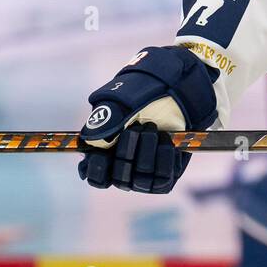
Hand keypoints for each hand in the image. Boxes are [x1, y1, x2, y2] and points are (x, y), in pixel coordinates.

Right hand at [78, 46, 217, 193]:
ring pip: (140, 181)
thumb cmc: (142, 92)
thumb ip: (102, 121)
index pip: (96, 176)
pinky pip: (162, 181)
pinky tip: (166, 142)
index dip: (98, 170)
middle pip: (118, 179)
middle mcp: (125, 165)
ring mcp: (146, 170)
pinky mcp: (168, 172)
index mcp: (106, 151)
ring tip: (153, 129)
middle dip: (126, 153)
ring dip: (146, 155)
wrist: (176, 86)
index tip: (104, 153)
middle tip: (137, 128)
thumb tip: (90, 142)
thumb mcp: (118, 101)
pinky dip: (164, 162)